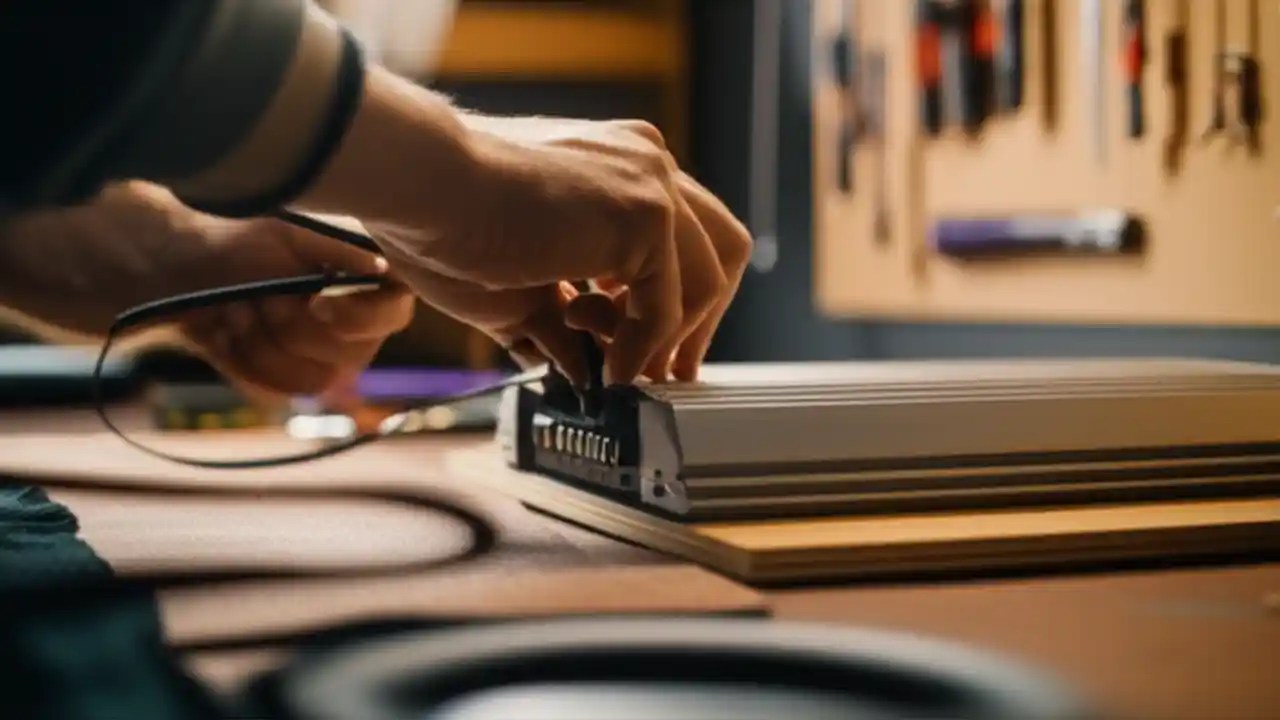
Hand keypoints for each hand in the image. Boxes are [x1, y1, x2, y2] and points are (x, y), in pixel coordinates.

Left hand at [0, 182, 413, 397]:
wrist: (164, 274)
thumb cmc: (226, 243)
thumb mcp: (282, 234)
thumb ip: (338, 251)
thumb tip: (383, 270)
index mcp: (356, 280)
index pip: (393, 311)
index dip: (358, 316)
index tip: (313, 300)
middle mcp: (347, 324)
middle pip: (350, 355)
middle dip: (290, 327)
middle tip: (255, 298)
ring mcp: (315, 357)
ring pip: (313, 381)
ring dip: (262, 346)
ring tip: (234, 314)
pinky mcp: (278, 379)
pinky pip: (278, 392)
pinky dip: (243, 364)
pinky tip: (224, 337)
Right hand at [298, 69, 751, 386]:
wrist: (420, 186)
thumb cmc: (444, 220)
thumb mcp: (521, 280)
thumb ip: (562, 321)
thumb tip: (583, 371)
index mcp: (619, 164)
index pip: (685, 236)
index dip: (679, 301)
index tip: (654, 351)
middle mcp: (646, 163)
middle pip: (720, 251)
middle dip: (699, 323)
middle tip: (667, 374)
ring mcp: (651, 185)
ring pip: (706, 281)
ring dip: (669, 343)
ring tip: (621, 376)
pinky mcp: (644, 217)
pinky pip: (666, 306)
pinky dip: (642, 350)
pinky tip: (607, 371)